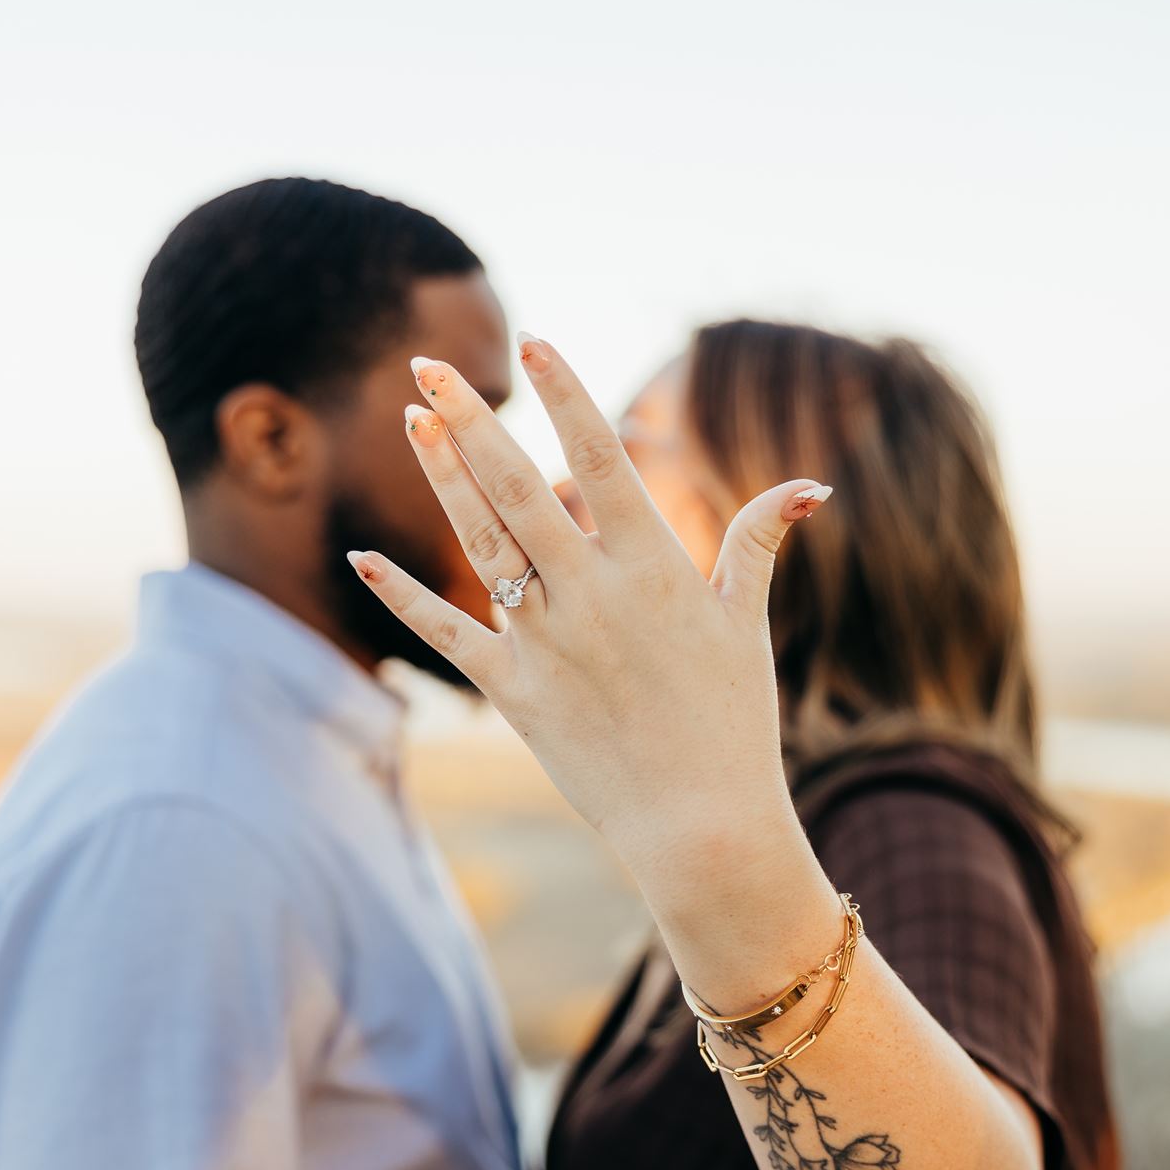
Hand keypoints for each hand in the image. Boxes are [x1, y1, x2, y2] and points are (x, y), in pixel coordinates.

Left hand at [346, 334, 831, 869]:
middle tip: (430, 363)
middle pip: (519, 486)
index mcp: (652, 568)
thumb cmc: (734, 724)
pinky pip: (446, 634)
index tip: (535, 341)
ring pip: (481, 543)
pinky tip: (361, 556)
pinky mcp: (512, 693)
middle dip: (473, 418)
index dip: (565, 396)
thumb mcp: (746, 625)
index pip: (600, 459)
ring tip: (413, 421)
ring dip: (442, 478)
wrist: (700, 828)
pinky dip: (401, 594)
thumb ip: (758, 544)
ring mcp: (545, 643)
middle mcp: (591, 594)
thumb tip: (808, 485)